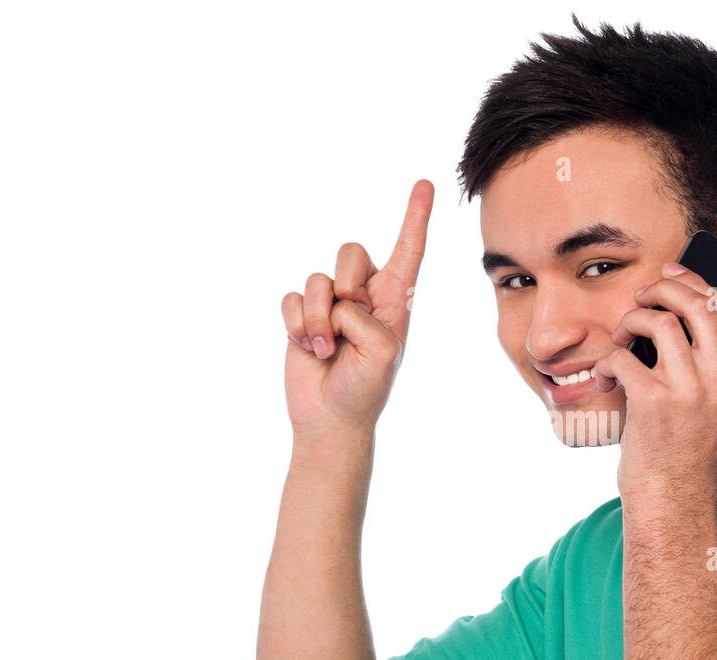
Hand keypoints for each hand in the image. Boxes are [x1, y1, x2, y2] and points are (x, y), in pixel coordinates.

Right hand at [280, 179, 433, 440]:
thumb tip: (336, 303)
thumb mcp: (384, 352)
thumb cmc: (366, 389)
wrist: (331, 419)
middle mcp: (364, 294)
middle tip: (351, 324)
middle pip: (350, 253)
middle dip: (347, 287)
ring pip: (317, 280)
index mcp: (396, 299)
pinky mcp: (300, 314)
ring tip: (329, 350)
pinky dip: (297, 325)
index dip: (416, 217)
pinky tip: (309, 349)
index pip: (407, 251)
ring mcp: (330, 303)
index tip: (426, 183)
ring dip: (319, 319)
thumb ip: (366, 317)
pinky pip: (291, 297)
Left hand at [591, 262, 716, 499]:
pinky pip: (623, 354)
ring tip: (620, 341)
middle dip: (662, 288)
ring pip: (658, 321)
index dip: (693, 283)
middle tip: (640, 298)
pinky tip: (606, 377)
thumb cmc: (690, 454)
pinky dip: (607, 360)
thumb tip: (692, 309)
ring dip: (629, 322)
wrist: (674, 502)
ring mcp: (691, 392)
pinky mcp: (654, 403)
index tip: (669, 277)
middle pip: (696, 303)